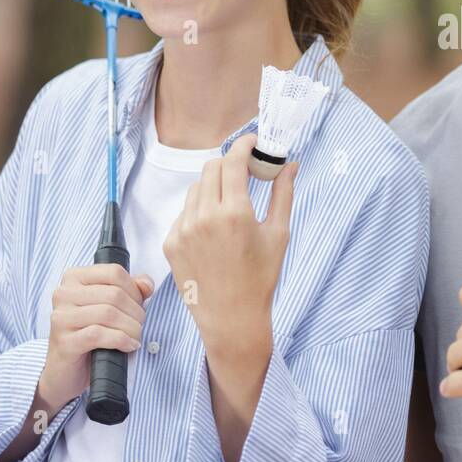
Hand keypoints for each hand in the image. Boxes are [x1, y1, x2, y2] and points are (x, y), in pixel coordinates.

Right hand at [40, 264, 154, 406]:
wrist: (65, 370)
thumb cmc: (90, 333)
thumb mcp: (112, 306)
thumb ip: (132, 290)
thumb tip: (147, 284)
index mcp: (74, 278)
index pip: (114, 272)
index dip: (134, 289)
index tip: (139, 305)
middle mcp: (63, 294)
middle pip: (114, 294)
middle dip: (135, 311)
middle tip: (140, 325)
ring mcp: (61, 318)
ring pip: (108, 313)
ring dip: (131, 327)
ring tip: (136, 336)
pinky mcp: (64, 341)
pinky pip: (100, 335)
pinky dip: (122, 340)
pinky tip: (129, 346)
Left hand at [163, 133, 296, 349]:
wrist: (231, 318)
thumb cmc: (261, 278)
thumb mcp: (279, 234)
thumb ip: (283, 194)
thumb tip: (290, 165)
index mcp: (235, 214)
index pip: (232, 161)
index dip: (244, 145)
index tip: (253, 143)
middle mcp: (204, 218)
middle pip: (211, 168)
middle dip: (229, 164)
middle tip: (245, 172)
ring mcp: (183, 230)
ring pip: (196, 188)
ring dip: (214, 186)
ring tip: (231, 204)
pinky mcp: (171, 242)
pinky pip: (184, 212)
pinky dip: (200, 210)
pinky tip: (215, 229)